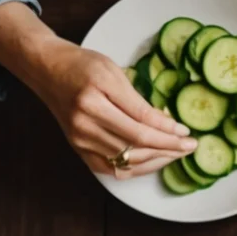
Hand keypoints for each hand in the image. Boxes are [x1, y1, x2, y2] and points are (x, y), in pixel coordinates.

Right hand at [0, 2, 194, 178]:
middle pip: (136, 145)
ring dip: (157, 160)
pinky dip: (137, 168)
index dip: (168, 131)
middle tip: (190, 147)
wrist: (46, 69)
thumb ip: (139, 101)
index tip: (187, 133)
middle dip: (169, 149)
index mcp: (93, 100)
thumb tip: (168, 124)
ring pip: (127, 160)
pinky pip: (112, 169)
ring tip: (176, 153)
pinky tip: (154, 161)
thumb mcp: (113, 73)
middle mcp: (84, 123)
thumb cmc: (81, 65)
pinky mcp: (78, 149)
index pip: (141, 123)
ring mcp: (79, 139)